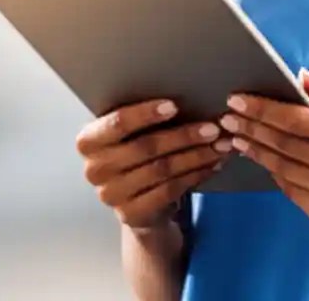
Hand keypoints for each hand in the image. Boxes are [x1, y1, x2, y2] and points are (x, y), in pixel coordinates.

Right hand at [76, 99, 232, 229]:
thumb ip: (141, 119)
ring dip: (196, 156)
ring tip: (220, 145)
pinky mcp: (131, 214)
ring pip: (162, 170)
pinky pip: (170, 191)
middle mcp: (95, 169)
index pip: (117, 123)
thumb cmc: (135, 154)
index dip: (145, 114)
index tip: (174, 105)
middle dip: (184, 136)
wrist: (135, 200)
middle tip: (212, 128)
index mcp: (88, 141)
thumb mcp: (129, 135)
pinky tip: (212, 165)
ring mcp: (111, 195)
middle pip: (145, 147)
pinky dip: (196, 175)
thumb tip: (185, 94)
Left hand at [222, 70, 308, 248]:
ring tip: (236, 136)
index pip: (297, 118)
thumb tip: (301, 77)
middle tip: (227, 116)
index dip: (263, 108)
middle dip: (250, 126)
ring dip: (254, 149)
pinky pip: (288, 188)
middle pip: (283, 142)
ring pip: (281, 166)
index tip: (238, 99)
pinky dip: (273, 171)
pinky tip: (261, 158)